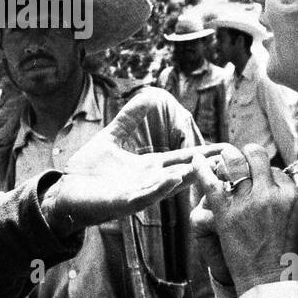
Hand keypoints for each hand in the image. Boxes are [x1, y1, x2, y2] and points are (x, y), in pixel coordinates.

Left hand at [40, 94, 226, 235]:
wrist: (64, 192)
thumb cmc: (88, 170)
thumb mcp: (112, 138)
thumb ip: (129, 118)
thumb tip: (146, 95)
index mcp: (149, 166)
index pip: (182, 158)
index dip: (204, 152)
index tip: (227, 147)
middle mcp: (148, 181)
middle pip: (184, 172)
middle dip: (206, 167)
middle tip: (233, 159)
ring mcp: (137, 193)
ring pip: (168, 185)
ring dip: (188, 176)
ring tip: (208, 166)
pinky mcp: (121, 203)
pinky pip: (144, 196)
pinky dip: (159, 188)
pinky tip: (172, 179)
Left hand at [192, 144, 297, 296]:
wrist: (270, 282)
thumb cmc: (285, 259)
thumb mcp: (296, 225)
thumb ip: (287, 204)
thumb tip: (279, 190)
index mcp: (291, 196)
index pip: (276, 170)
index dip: (265, 172)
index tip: (259, 178)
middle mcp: (270, 194)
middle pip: (256, 158)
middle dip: (248, 155)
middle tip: (241, 158)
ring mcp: (247, 202)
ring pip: (233, 164)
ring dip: (227, 158)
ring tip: (223, 157)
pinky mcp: (225, 213)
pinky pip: (210, 183)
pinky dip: (201, 169)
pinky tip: (196, 159)